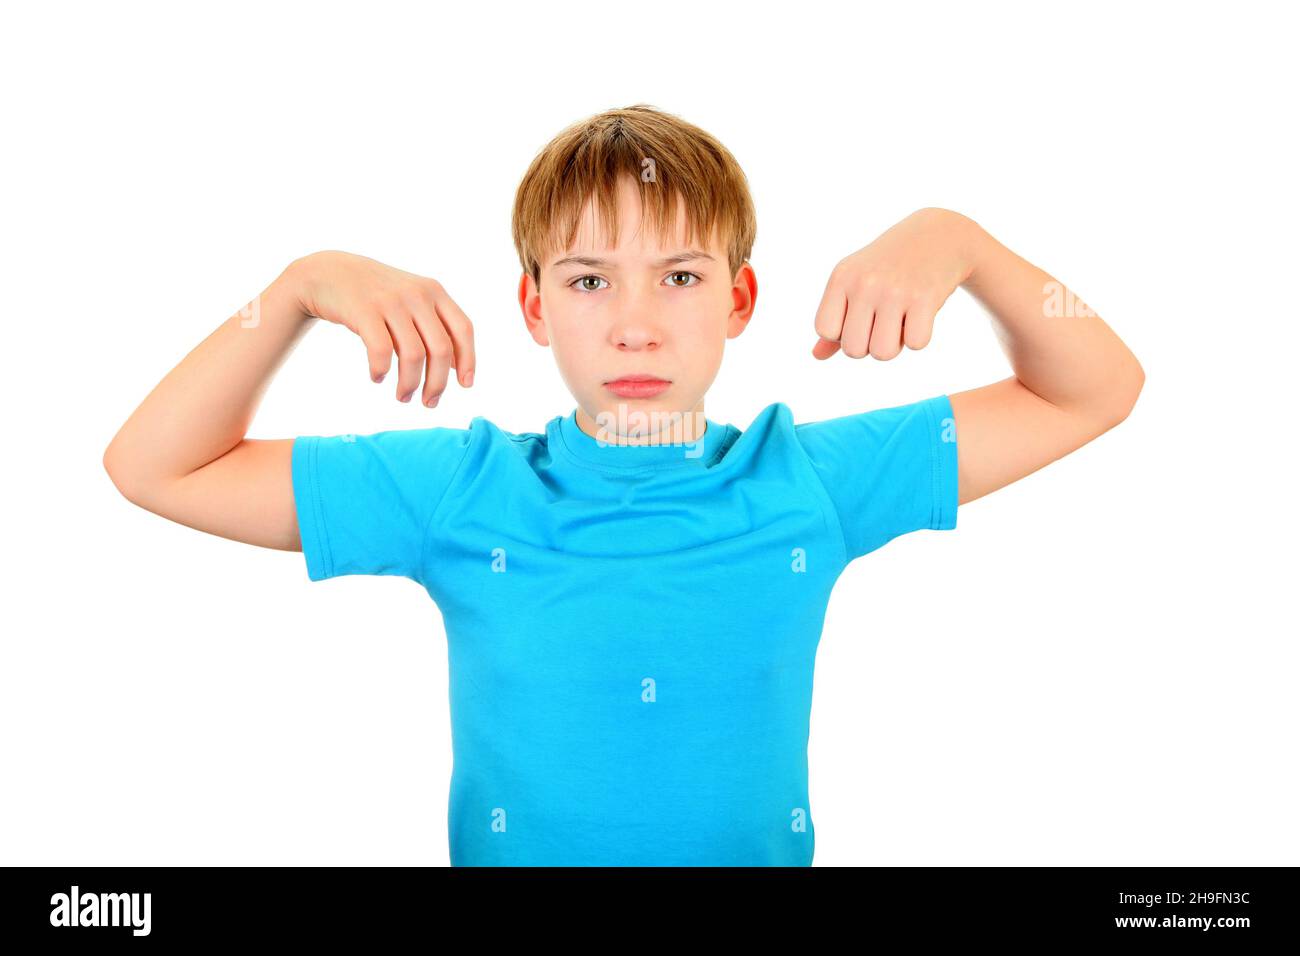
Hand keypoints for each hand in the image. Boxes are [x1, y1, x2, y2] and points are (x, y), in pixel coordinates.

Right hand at [289, 250, 474, 406]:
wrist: (330, 273)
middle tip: (429, 402)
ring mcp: (391, 301)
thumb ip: (436, 326)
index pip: (463, 330)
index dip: (468, 360)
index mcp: (434, 291)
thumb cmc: (378, 295)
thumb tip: (459, 366)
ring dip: (410, 384)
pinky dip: (382, 371)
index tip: (465, 385)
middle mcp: (417, 294)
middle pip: (441, 349)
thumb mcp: (412, 299)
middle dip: (438, 383)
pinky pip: (382, 352)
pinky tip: (377, 377)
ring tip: (403, 397)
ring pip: (414, 355)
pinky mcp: (364, 311)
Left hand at [813, 207, 977, 360]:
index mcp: (842, 277)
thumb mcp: (854, 282)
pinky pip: (916, 344)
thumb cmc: (888, 267)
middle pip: (853, 349)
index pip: (825, 330)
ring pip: (882, 353)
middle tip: (883, 322)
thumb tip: (816, 356)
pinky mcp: (925, 297)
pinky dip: (920, 337)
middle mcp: (865, 282)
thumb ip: (834, 320)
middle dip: (870, 345)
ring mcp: (894, 290)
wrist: (937, 236)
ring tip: (901, 321)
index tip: (860, 317)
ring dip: (894, 345)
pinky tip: (921, 315)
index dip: (843, 333)